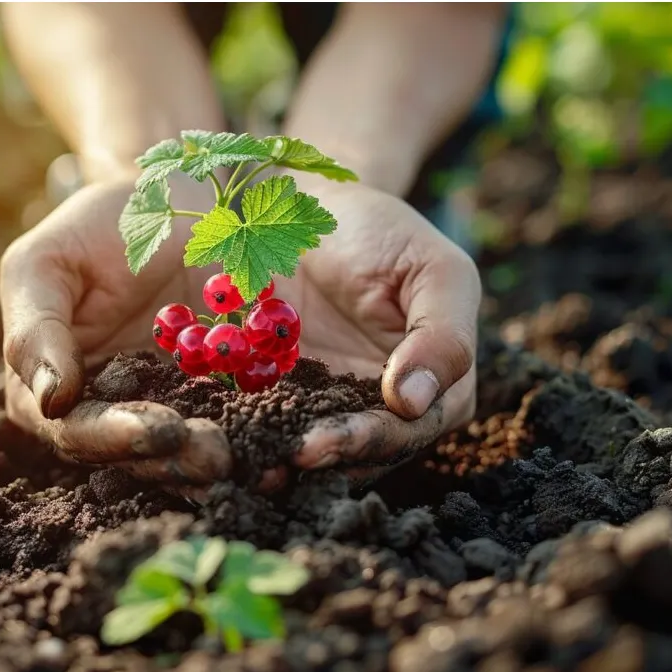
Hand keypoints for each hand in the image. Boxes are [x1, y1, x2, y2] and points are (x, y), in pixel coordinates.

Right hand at [0, 178, 231, 487]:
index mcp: (61, 387)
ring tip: (243, 456)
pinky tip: (281, 446)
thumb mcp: (48, 261)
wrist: (178, 198)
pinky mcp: (226, 395)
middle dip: (172, 460)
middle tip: (213, 454)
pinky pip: (238, 424)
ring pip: (184, 454)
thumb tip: (49, 400)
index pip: (77, 430)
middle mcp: (115, 408)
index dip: (112, 438)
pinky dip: (256, 437)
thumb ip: (35, 327)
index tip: (157, 431)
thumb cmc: (99, 227)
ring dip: (211, 460)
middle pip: (135, 455)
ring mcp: (172, 405)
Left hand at [276, 178, 480, 479]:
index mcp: (439, 388)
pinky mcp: (287, 393)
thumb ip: (442, 336)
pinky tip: (229, 435)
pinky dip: (254, 428)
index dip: (368, 441)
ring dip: (284, 455)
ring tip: (250, 465)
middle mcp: (388, 408)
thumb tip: (413, 403)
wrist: (316, 207)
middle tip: (279, 462)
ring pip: (315, 443)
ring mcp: (334, 403)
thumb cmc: (387, 234)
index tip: (323, 443)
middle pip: (360, 450)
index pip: (408, 429)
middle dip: (320, 456)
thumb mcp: (434, 270)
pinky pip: (273, 417)